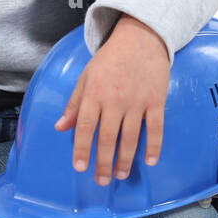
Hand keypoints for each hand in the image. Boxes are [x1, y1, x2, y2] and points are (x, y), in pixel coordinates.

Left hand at [54, 15, 169, 183]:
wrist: (141, 36)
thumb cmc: (110, 58)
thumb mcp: (86, 77)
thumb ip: (74, 104)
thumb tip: (61, 128)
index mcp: (94, 94)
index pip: (85, 127)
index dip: (81, 150)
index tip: (79, 167)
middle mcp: (115, 100)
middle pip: (107, 138)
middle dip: (103, 162)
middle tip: (101, 180)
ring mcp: (137, 101)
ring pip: (130, 137)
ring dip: (125, 160)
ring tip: (121, 174)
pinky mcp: (156, 100)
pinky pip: (155, 128)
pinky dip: (153, 146)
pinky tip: (150, 161)